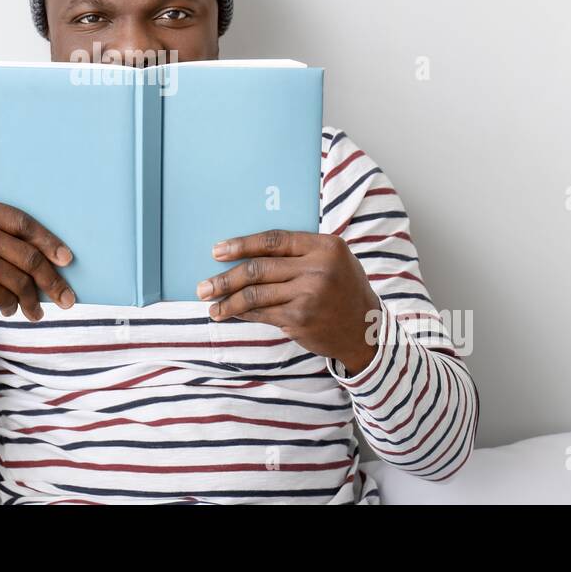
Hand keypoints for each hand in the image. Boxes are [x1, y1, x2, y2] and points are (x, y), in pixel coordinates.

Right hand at [0, 195, 75, 329]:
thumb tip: (45, 240)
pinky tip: (10, 309)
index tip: (66, 258)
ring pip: (20, 281)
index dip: (49, 242)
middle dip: (52, 280)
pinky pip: (7, 297)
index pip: (22, 223)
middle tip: (66, 295)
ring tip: (36, 310)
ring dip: (33, 300)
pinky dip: (12, 306)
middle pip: (28, 256)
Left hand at [196, 229, 383, 369]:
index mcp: (325, 247)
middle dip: (225, 277)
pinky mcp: (300, 319)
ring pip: (255, 294)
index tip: (218, 250)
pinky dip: (241, 314)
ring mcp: (308, 295)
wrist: (366, 331)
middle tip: (204, 284)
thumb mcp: (333, 260)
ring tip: (209, 302)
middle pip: (259, 268)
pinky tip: (228, 314)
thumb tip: (250, 249)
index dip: (242, 244)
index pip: (274, 240)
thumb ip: (301, 251)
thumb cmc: (344, 289)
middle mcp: (317, 269)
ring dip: (227, 300)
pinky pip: (261, 313)